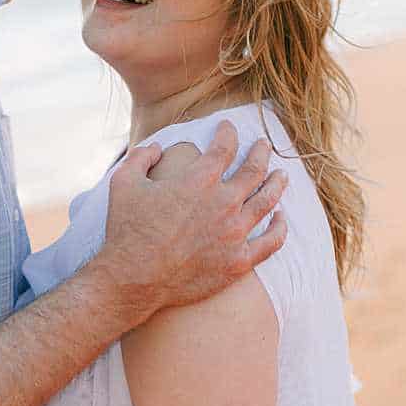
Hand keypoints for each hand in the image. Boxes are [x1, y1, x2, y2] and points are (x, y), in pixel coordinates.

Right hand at [96, 119, 288, 323]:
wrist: (134, 279)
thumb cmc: (127, 230)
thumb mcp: (123, 182)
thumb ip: (141, 157)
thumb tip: (156, 148)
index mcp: (199, 180)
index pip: (224, 147)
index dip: (228, 133)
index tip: (228, 127)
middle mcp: (224, 203)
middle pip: (254, 170)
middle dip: (261, 152)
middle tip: (264, 145)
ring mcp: (235, 233)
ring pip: (267, 201)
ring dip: (277, 184)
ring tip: (282, 175)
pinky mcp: (238, 262)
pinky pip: (270, 242)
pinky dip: (280, 228)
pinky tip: (281, 219)